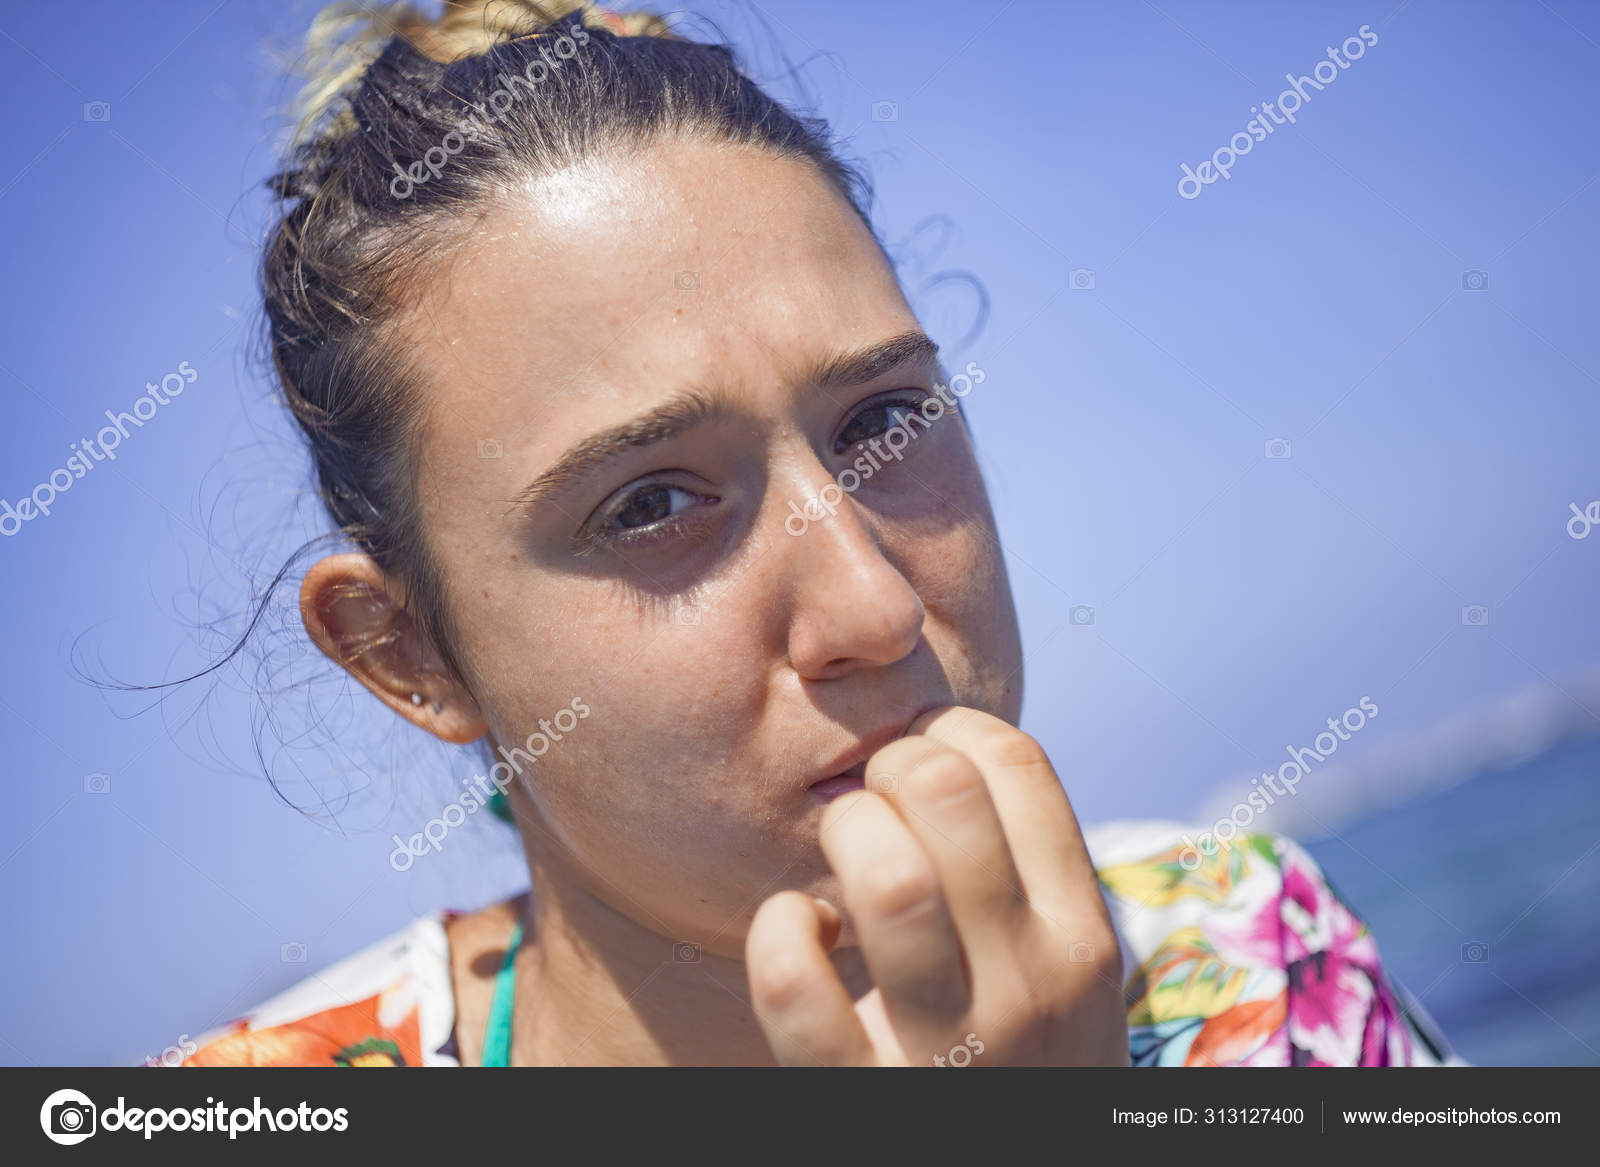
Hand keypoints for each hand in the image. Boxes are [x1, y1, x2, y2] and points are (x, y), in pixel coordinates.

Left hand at [745, 706, 1128, 1065]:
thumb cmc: (1023, 1067)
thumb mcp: (1062, 977)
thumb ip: (1023, 885)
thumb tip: (939, 755)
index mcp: (1081, 934)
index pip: (1019, 763)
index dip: (947, 725)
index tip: (915, 753)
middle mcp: (1032, 983)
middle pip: (945, 794)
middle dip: (884, 766)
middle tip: (868, 803)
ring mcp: (951, 1047)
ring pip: (888, 876)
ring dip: (839, 841)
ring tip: (835, 870)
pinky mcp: (863, 1098)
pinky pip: (796, 984)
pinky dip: (777, 933)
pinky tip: (795, 934)